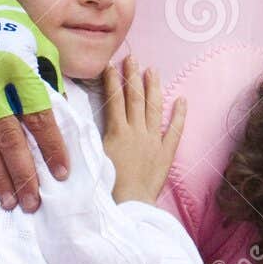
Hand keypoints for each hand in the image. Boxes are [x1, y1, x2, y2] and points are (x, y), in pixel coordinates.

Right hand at [0, 0, 68, 209]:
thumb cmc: (11, 24)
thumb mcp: (38, 42)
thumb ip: (50, 78)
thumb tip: (63, 114)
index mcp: (18, 66)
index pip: (39, 115)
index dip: (52, 147)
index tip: (62, 174)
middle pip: (9, 136)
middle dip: (24, 173)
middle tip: (35, 202)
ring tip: (11, 201)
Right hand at [103, 56, 185, 204]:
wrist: (128, 206)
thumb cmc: (106, 187)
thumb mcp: (92, 158)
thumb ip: (89, 138)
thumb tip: (80, 120)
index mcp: (117, 132)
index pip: (114, 99)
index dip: (112, 81)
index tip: (110, 64)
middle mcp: (136, 131)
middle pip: (135, 98)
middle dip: (133, 76)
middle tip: (133, 57)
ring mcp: (153, 140)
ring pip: (154, 108)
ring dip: (154, 87)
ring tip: (153, 70)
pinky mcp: (166, 153)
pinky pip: (175, 130)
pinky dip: (179, 114)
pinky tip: (182, 100)